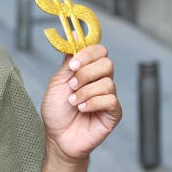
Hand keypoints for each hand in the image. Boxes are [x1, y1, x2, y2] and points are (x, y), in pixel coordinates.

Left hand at [40, 44, 121, 163]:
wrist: (58, 137)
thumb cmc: (57, 110)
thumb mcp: (58, 81)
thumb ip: (69, 60)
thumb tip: (75, 34)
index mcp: (89, 70)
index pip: (99, 50)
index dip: (87, 53)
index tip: (73, 64)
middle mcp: (101, 81)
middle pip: (107, 63)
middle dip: (86, 73)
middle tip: (72, 85)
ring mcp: (109, 96)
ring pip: (108, 82)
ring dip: (85, 92)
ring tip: (74, 102)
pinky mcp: (114, 113)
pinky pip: (110, 100)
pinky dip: (92, 103)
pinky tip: (82, 110)